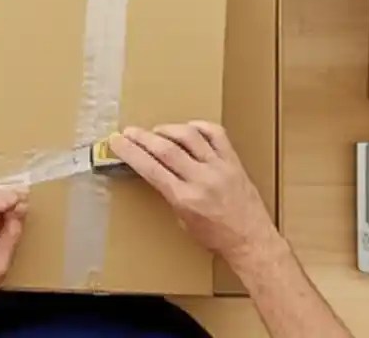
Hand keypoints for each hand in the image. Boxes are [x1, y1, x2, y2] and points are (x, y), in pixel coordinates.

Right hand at [109, 122, 272, 262]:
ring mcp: (219, 168)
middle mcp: (201, 180)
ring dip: (167, 129)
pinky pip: (216, 134)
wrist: (251, 241)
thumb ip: (171, 194)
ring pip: (189, 136)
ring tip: (156, 131)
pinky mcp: (233, 162)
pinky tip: (188, 129)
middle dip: (142, 137)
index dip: (130, 152)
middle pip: (165, 149)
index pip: (150, 168)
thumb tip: (157, 171)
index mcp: (185, 199)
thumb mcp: (183, 221)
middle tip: (128, 131)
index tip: (116, 142)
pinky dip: (199, 127)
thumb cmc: (217, 238)